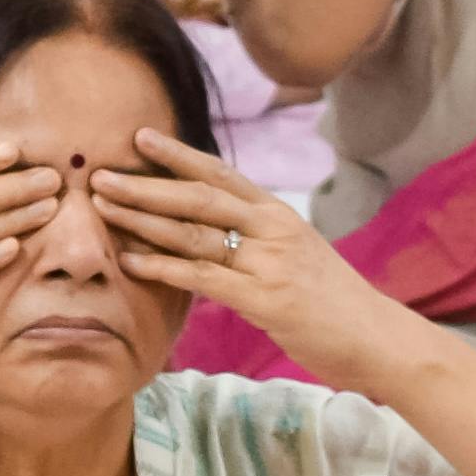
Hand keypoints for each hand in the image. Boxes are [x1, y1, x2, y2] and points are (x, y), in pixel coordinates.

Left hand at [92, 126, 412, 383]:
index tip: (140, 137)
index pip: (221, 174)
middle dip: (145, 184)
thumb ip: (258, 239)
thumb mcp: (295, 256)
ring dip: (143, 219)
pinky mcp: (264, 299)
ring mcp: (268, 262)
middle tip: (99, 175)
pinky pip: (203, 278)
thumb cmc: (333, 303)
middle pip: (198, 197)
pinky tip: (130, 261)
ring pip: (195, 232)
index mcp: (279, 215)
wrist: (377, 338)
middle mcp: (272, 229)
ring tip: (102, 208)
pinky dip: (163, 268)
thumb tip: (215, 230)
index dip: (178, 154)